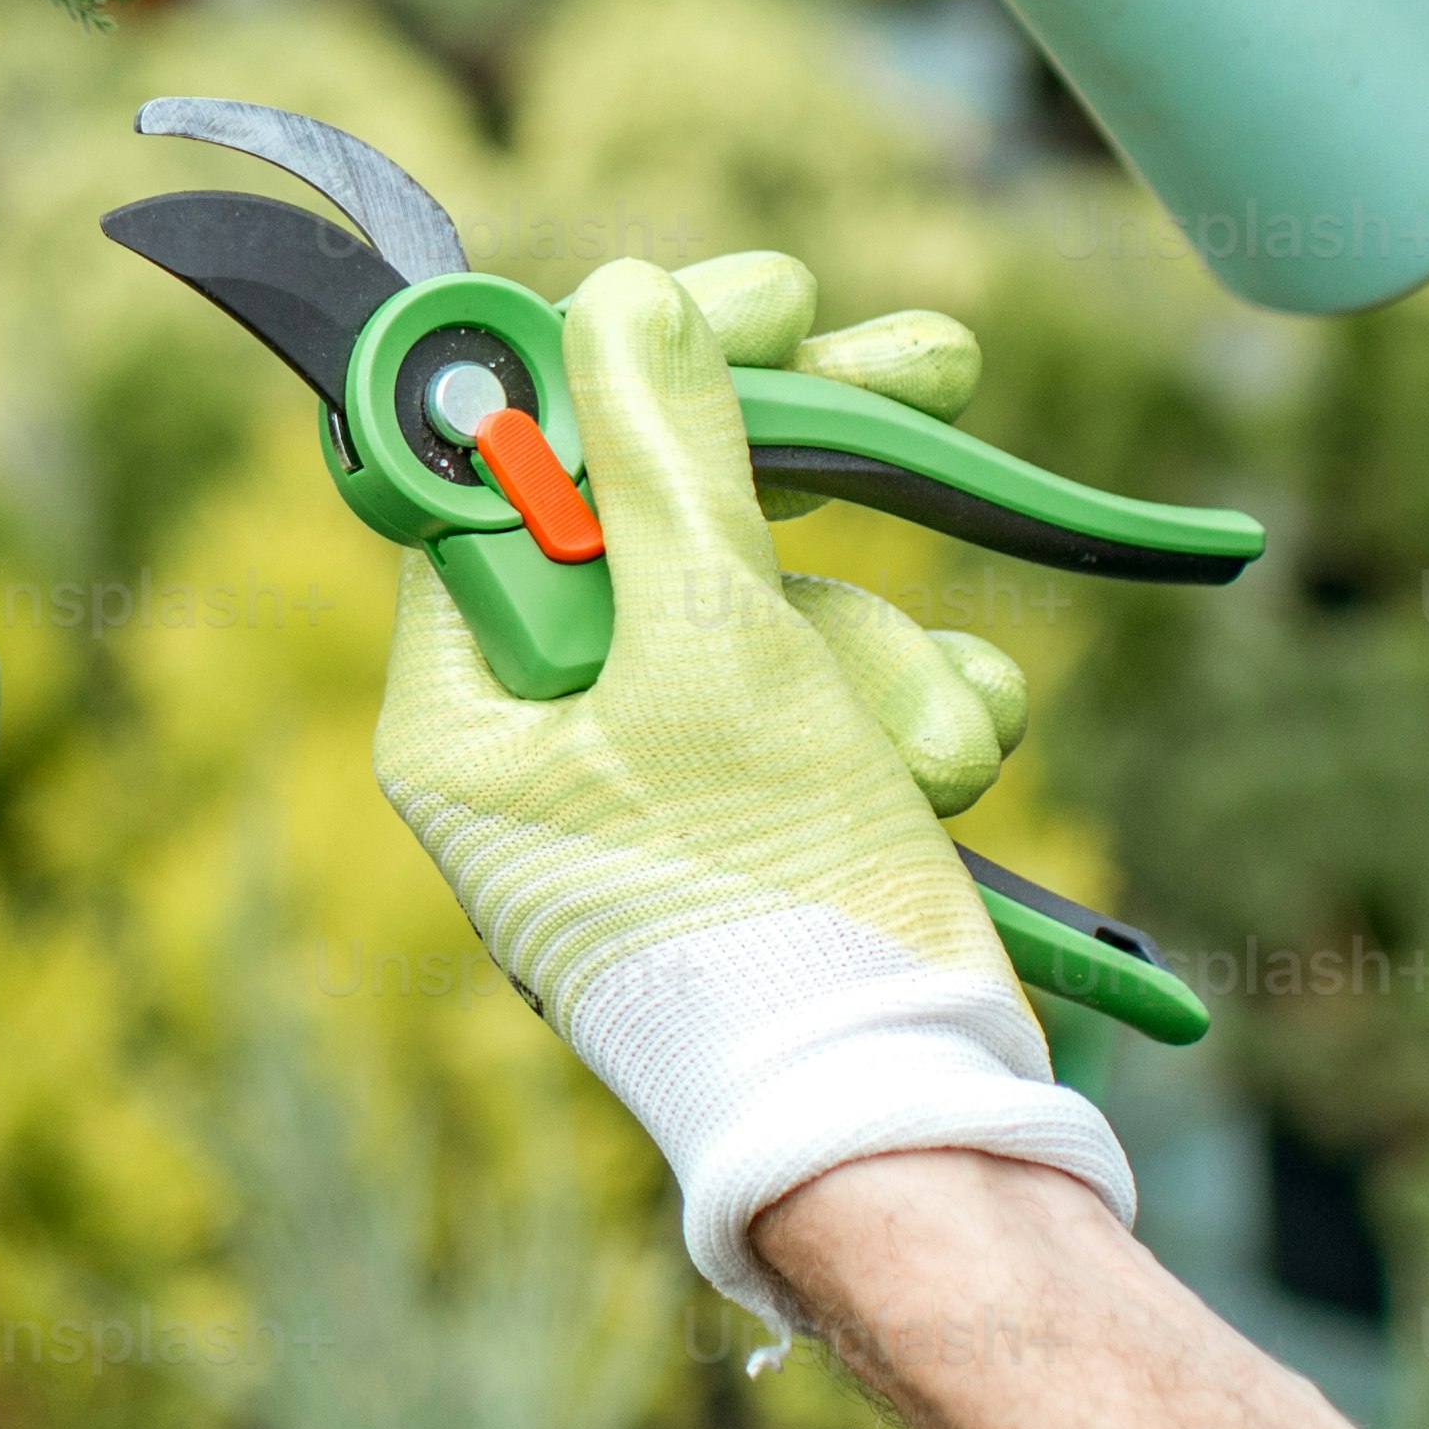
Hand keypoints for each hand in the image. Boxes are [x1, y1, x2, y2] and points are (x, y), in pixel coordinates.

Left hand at [369, 247, 1130, 1315]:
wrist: (909, 1138)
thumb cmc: (778, 906)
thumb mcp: (718, 641)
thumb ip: (668, 457)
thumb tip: (622, 302)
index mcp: (464, 707)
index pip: (511, 470)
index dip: (634, 365)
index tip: (761, 291)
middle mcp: (537, 745)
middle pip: (658, 522)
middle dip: (811, 467)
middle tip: (925, 359)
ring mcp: (655, 791)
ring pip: (774, 614)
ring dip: (883, 652)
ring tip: (942, 738)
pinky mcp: (764, 828)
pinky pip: (830, 707)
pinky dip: (908, 718)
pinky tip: (963, 763)